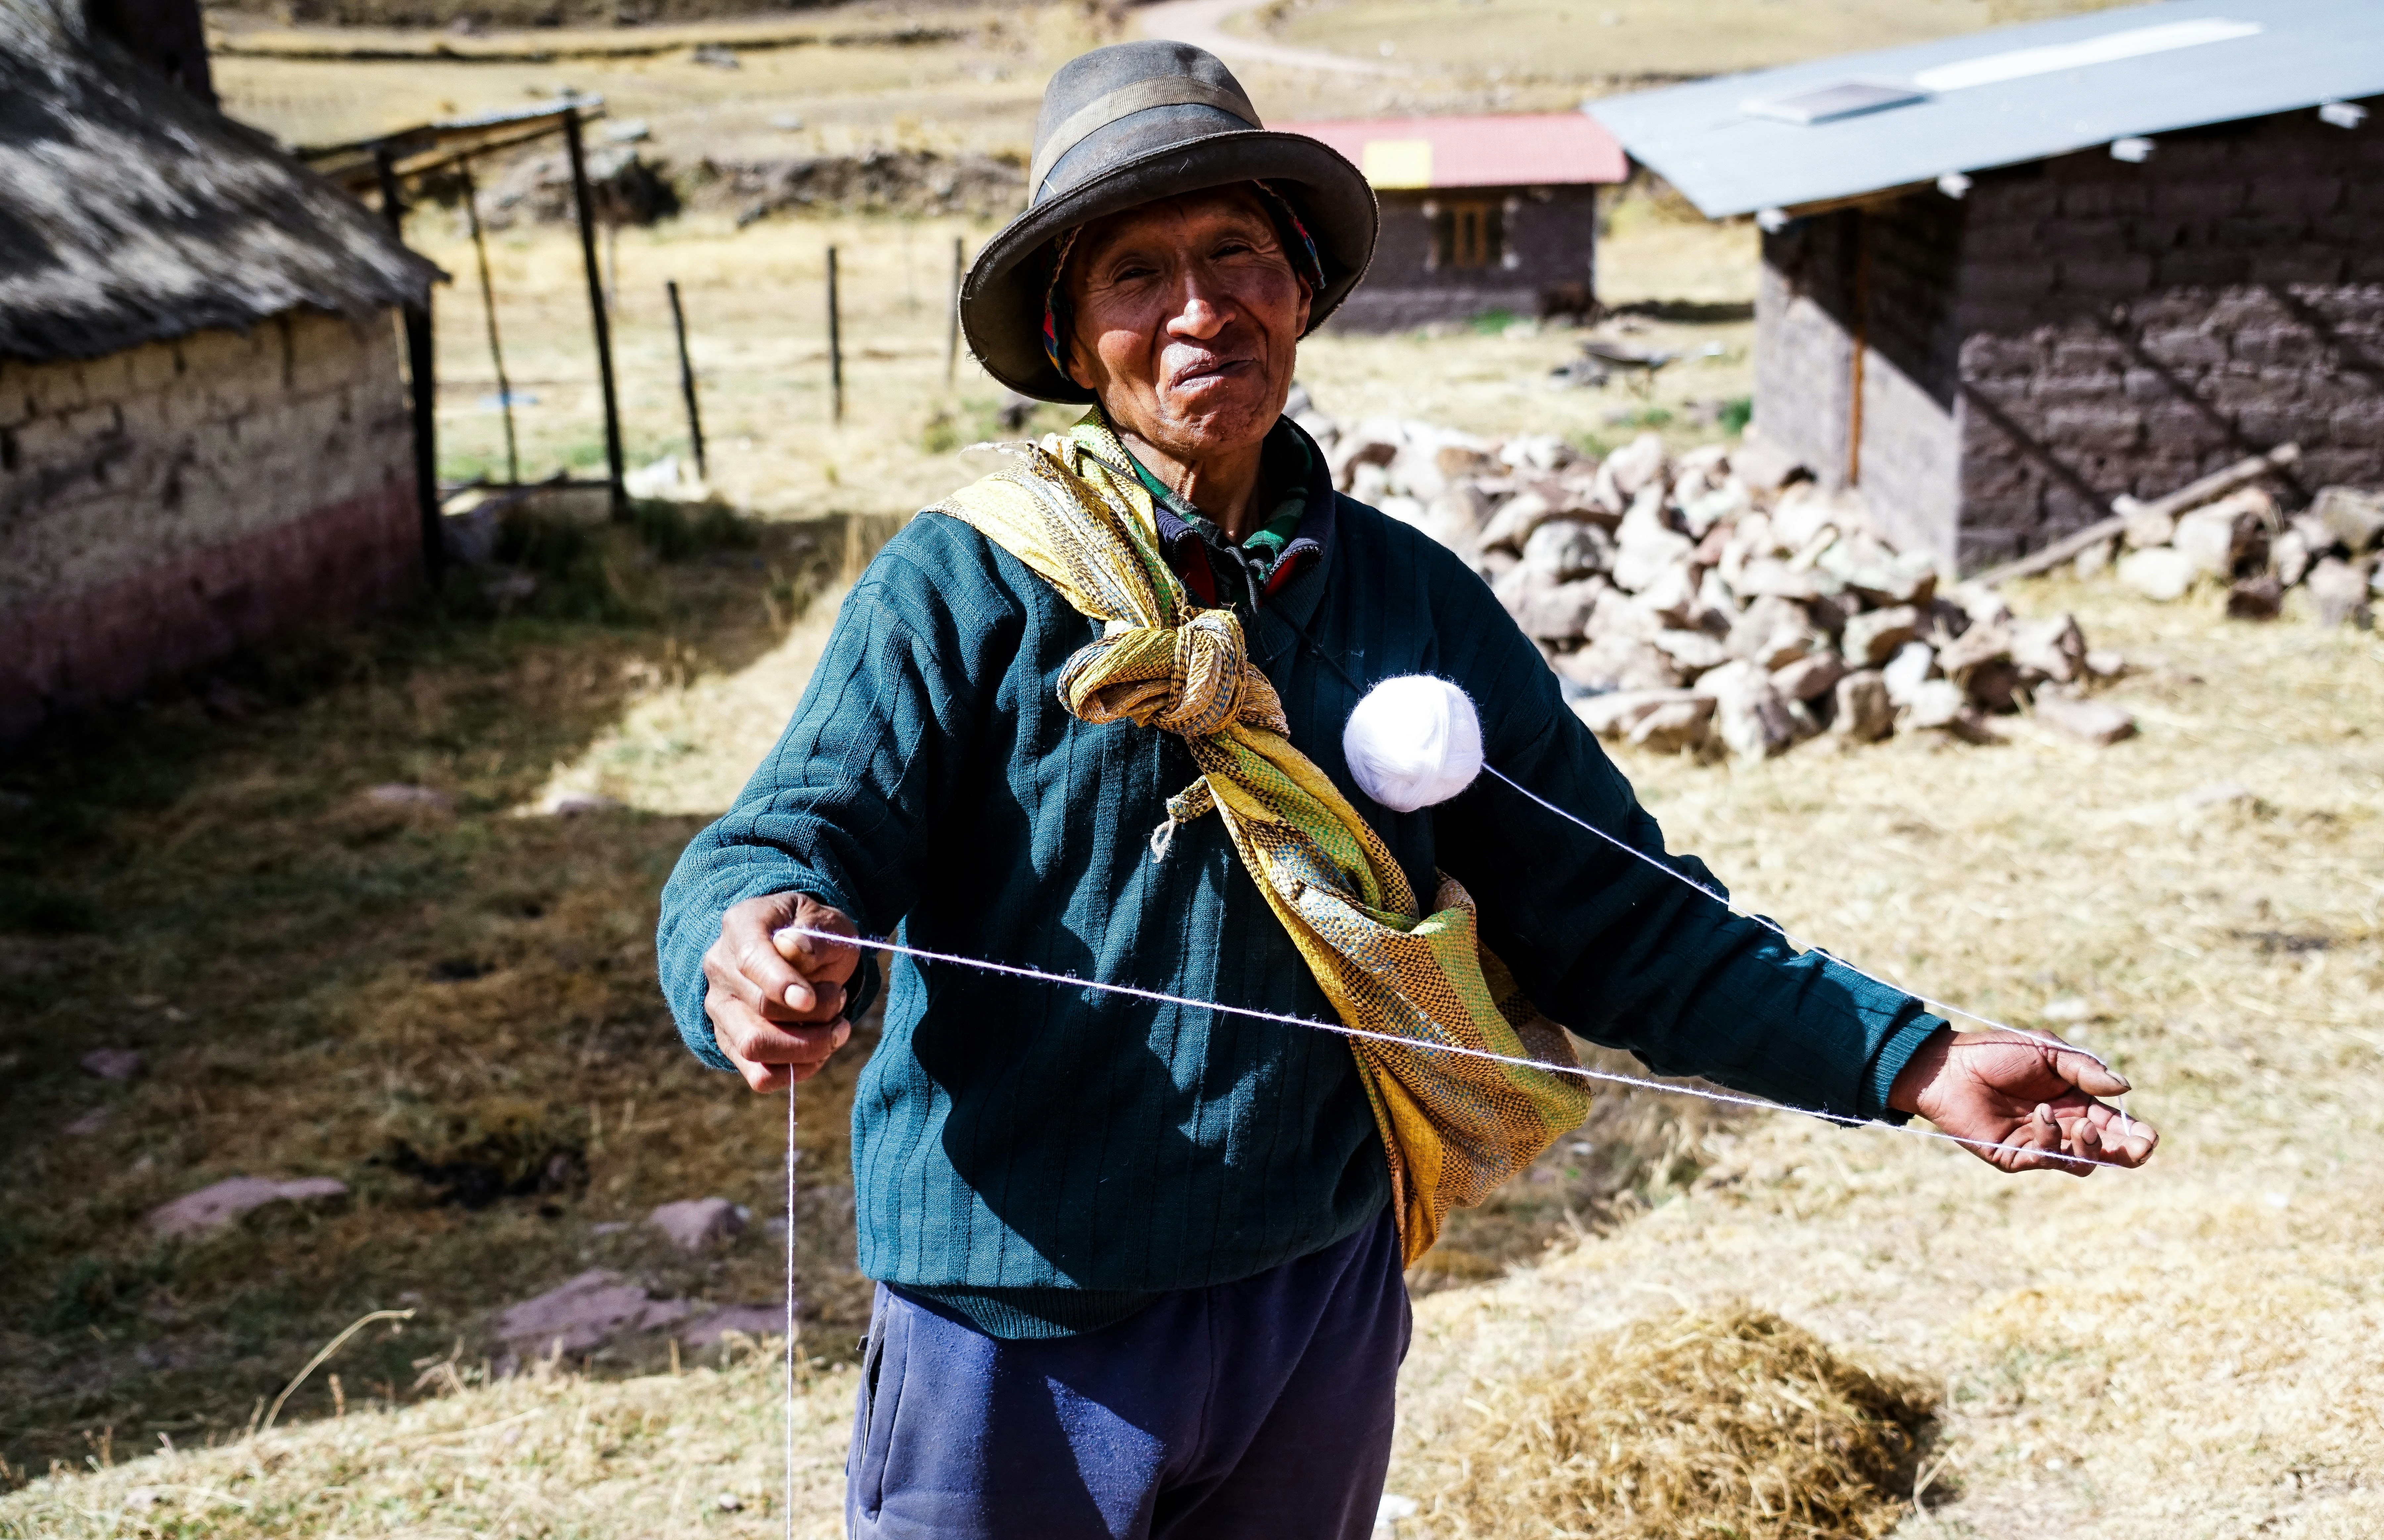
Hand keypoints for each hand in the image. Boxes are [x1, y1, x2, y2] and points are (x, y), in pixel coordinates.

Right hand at [701, 893, 861, 1092]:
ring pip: (754, 1047)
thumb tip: (793, 948)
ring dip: (807, 1047)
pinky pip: (757, 1074)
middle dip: (815, 1015)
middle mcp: (721, 967)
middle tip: (842, 1001)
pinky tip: (820, 1052)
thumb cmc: (814, 933)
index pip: (752, 960)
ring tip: (838, 1029)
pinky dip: (794, 1071)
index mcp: (742, 925)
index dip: (782, 983)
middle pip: (760, 1008)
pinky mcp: (729, 1041)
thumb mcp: (826, 921)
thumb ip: (815, 937)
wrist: (798, 948)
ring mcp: (721, 1007)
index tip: (811, 1001)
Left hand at [1888, 1028, 2157, 1175]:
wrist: (1951, 1065)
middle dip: (2126, 1153)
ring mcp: (2040, 1144)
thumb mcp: (2048, 1051)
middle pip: (2105, 1153)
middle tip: (2137, 1148)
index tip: (2149, 1138)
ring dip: (2089, 1147)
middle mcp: (2062, 1127)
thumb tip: (2125, 1088)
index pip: (2114, 1127)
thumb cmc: (1997, 1053)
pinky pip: (2046, 1158)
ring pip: (2081, 1163)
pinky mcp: (2015, 1156)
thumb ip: (2086, 1069)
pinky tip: (2042, 1115)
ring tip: (2080, 1125)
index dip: (2135, 1135)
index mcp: (2076, 1103)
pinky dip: (2051, 1138)